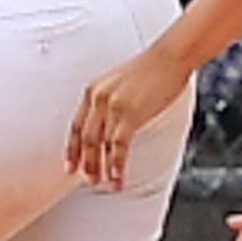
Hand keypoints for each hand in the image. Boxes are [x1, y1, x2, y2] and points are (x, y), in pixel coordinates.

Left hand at [69, 48, 193, 191]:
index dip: (72, 148)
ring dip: (99, 167)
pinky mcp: (129, 115)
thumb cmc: (153, 69)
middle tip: (88, 179)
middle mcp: (98, 98)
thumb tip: (114, 124)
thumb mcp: (122, 84)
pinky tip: (117, 176)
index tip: (71, 164)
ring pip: (99, 144)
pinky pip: (118, 146)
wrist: (170, 58)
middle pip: (85, 138)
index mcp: (93, 90)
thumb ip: (112, 102)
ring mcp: (112, 106)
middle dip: (85, 162)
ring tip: (103, 182)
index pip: (76, 125)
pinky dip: (116, 164)